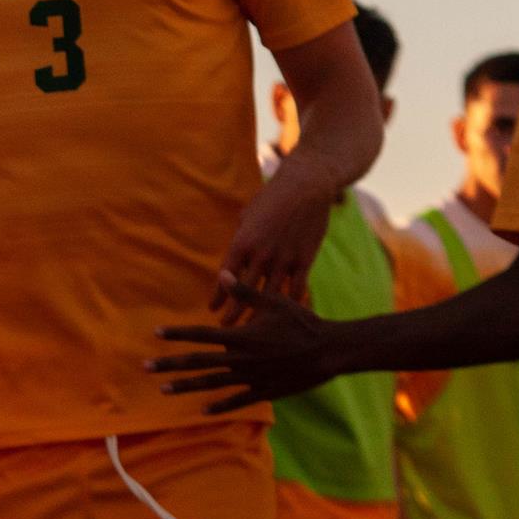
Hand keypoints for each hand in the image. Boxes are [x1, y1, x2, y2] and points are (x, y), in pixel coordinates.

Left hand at [149, 281, 339, 413]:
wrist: (328, 350)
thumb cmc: (300, 321)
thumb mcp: (272, 301)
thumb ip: (245, 291)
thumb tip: (222, 274)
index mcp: (240, 336)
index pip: (201, 334)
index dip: (177, 334)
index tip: (156, 334)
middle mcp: (241, 359)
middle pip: (198, 362)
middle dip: (170, 364)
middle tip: (145, 367)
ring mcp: (251, 377)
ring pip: (212, 383)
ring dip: (186, 386)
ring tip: (163, 390)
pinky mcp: (264, 391)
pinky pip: (237, 400)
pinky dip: (220, 406)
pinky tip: (203, 411)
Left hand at [212, 156, 332, 322]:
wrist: (305, 186)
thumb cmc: (272, 197)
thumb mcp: (248, 215)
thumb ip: (241, 239)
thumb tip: (235, 257)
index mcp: (242, 241)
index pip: (225, 276)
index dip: (218, 295)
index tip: (212, 309)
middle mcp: (261, 254)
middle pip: (243, 291)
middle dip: (234, 312)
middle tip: (226, 330)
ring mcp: (284, 259)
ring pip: (268, 296)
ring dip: (259, 314)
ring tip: (252, 331)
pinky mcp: (304, 260)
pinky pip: (296, 290)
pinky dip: (290, 306)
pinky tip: (285, 318)